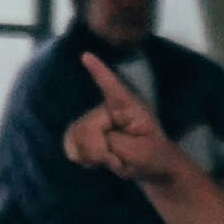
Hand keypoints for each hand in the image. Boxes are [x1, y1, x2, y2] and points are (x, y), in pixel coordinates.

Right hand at [64, 49, 185, 187]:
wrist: (150, 167)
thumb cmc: (152, 155)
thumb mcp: (142, 152)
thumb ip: (117, 142)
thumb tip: (94, 138)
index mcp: (128, 107)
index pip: (112, 87)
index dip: (98, 71)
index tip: (86, 56)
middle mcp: (108, 108)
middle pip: (87, 127)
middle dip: (98, 151)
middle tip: (118, 160)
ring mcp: (94, 119)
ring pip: (76, 136)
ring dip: (92, 156)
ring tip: (111, 159)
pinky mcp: (83, 132)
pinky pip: (71, 144)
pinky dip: (83, 157)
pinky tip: (96, 160)